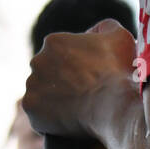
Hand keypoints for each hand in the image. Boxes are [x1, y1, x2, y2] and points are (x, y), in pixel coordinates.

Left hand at [22, 19, 136, 136]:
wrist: (115, 105)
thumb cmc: (118, 70)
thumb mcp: (119, 36)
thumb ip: (104, 28)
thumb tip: (95, 33)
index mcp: (53, 42)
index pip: (61, 52)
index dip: (76, 64)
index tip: (89, 74)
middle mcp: (36, 62)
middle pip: (47, 72)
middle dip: (61, 80)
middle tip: (82, 91)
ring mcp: (31, 86)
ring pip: (41, 93)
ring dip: (53, 98)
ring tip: (76, 106)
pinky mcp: (31, 110)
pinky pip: (38, 114)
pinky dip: (49, 118)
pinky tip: (67, 120)